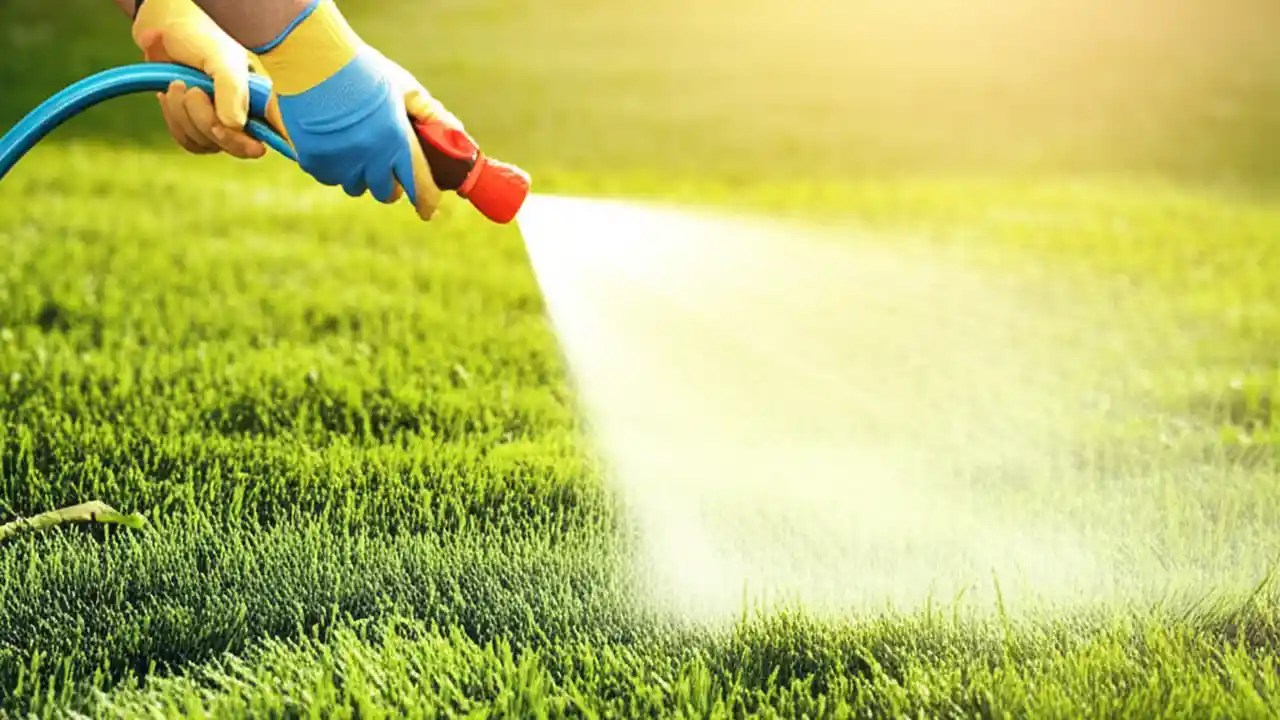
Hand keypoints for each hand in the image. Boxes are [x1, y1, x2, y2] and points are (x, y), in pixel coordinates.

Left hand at [132, 0, 277, 158]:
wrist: (162, 24)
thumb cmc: (198, 34)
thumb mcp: (221, 59)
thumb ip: (232, 92)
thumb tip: (234, 126)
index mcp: (259, 99)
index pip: (268, 136)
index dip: (246, 142)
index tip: (222, 128)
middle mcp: (243, 112)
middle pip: (231, 145)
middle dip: (203, 120)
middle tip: (191, 89)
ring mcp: (219, 118)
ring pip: (205, 143)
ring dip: (182, 116)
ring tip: (176, 84)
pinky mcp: (195, 121)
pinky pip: (187, 139)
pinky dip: (173, 120)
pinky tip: (170, 95)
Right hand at [254, 0, 459, 218]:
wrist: (311, 57)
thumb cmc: (363, 70)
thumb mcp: (403, 87)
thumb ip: (431, 114)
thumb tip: (457, 134)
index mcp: (398, 141)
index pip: (418, 186)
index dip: (425, 201)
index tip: (427, 210)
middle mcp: (371, 158)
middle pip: (386, 193)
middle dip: (389, 185)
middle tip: (386, 168)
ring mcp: (341, 162)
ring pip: (355, 187)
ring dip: (360, 175)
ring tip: (356, 148)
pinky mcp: (314, 161)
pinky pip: (329, 177)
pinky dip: (333, 166)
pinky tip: (333, 143)